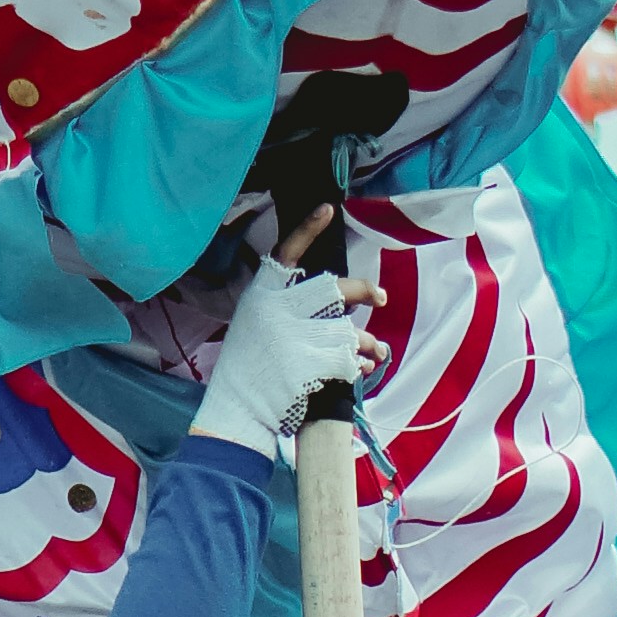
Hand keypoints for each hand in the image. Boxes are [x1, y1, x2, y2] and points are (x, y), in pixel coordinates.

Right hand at [194, 248, 376, 457]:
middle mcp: (277, 309)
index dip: (306, 229)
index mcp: (262, 294)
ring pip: (347, 330)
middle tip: (381, 296)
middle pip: (332, 288)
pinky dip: (358, 365)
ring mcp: (292, 335)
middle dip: (364, 291)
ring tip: (379, 351)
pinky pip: (346, 358)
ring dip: (368, 343)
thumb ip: (283, 305)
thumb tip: (332, 297)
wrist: (236, 408)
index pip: (285, 252)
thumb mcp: (254, 323)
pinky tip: (362, 370)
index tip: (328, 208)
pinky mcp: (307, 362)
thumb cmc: (247, 368)